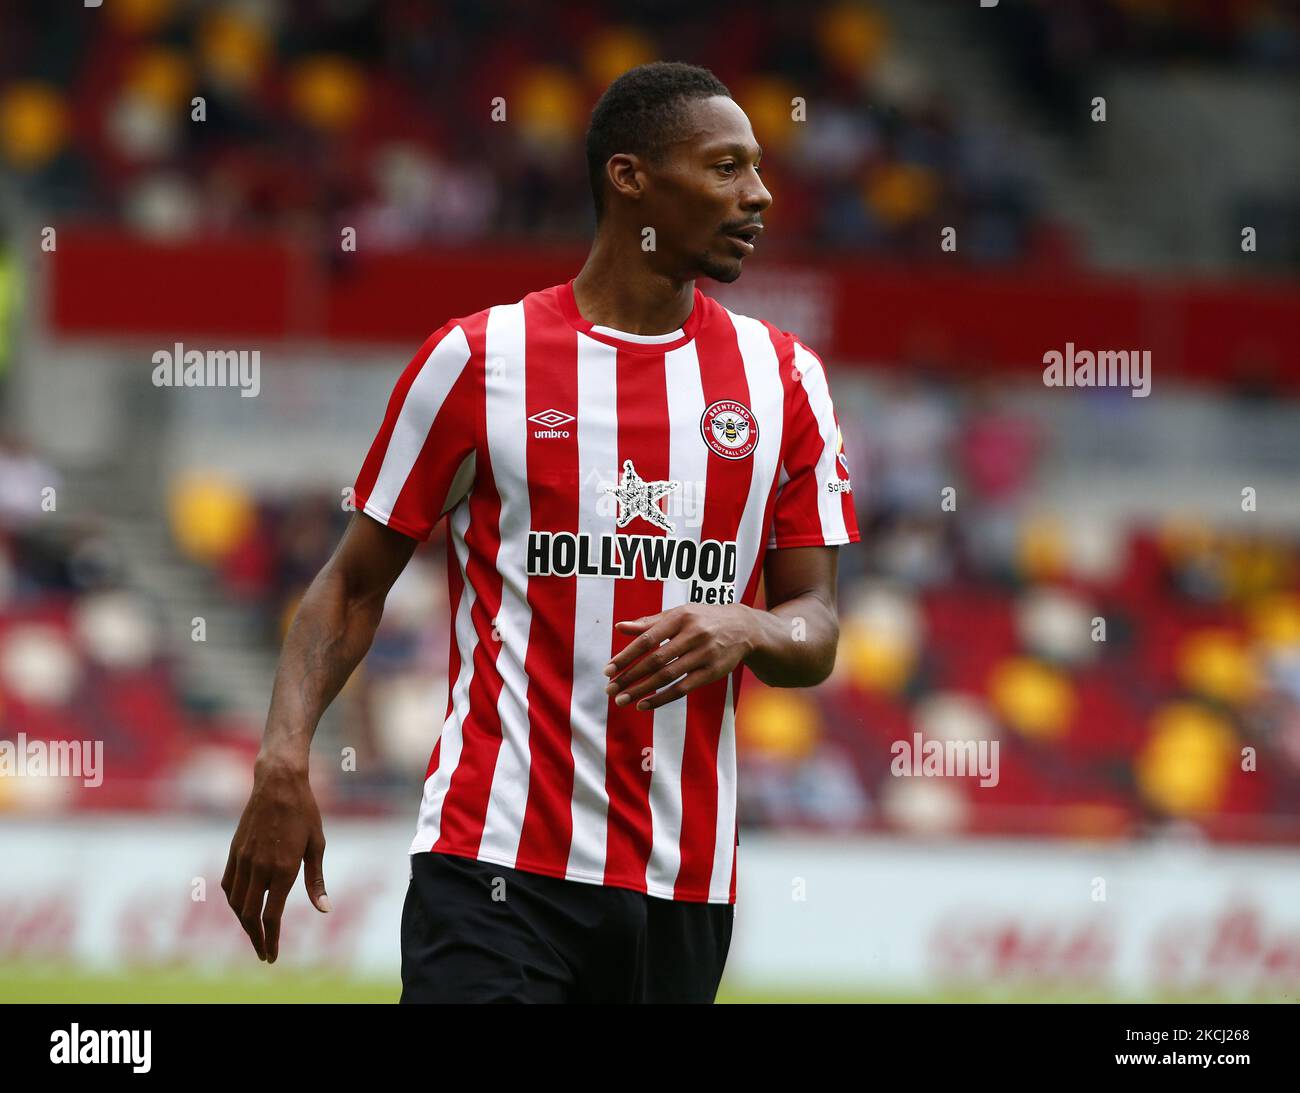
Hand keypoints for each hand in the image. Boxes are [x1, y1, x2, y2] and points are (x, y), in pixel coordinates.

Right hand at [222, 759, 328, 962]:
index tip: (273, 955)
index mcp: (282, 869)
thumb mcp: (317, 845)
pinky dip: (233, 902)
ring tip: (255, 935)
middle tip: (264, 954)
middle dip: (256, 939)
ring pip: (236, 903)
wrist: (278, 783)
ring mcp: (243, 860)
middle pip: (250, 916)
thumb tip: (325, 910)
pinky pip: (228, 885)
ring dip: (244, 923)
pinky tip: (242, 907)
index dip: (272, 939)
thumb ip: (316, 881)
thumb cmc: (304, 813)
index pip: (272, 916)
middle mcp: (259, 868)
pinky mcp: (234, 851)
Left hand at [603, 604, 758, 711]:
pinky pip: (683, 689)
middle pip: (656, 660)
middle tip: (610, 689)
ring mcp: (704, 655)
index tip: (608, 670)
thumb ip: (649, 622)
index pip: (648, 639)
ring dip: (642, 690)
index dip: (626, 656)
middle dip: (630, 676)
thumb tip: (620, 627)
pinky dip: (662, 698)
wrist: (744, 628)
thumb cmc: (703, 619)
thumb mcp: (679, 614)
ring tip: (622, 700)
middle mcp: (693, 635)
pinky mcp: (712, 672)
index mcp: (681, 617)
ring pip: (668, 677)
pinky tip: (644, 704)